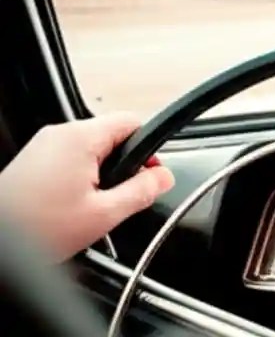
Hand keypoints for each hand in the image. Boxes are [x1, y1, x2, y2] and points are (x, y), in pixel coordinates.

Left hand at [0, 113, 174, 260]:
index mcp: (80, 138)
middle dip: (122, 166)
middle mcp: (59, 134)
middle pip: (112, 137)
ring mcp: (43, 146)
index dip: (148, 149)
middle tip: (117, 199)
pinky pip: (69, 159)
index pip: (133, 122)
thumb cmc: (36, 229)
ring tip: (90, 206)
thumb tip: (164, 178)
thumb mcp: (104, 214)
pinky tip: (71, 206)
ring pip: (91, 150)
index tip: (149, 175)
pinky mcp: (32, 160)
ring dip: (100, 174)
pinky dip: (79, 178)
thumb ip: (142, 191)